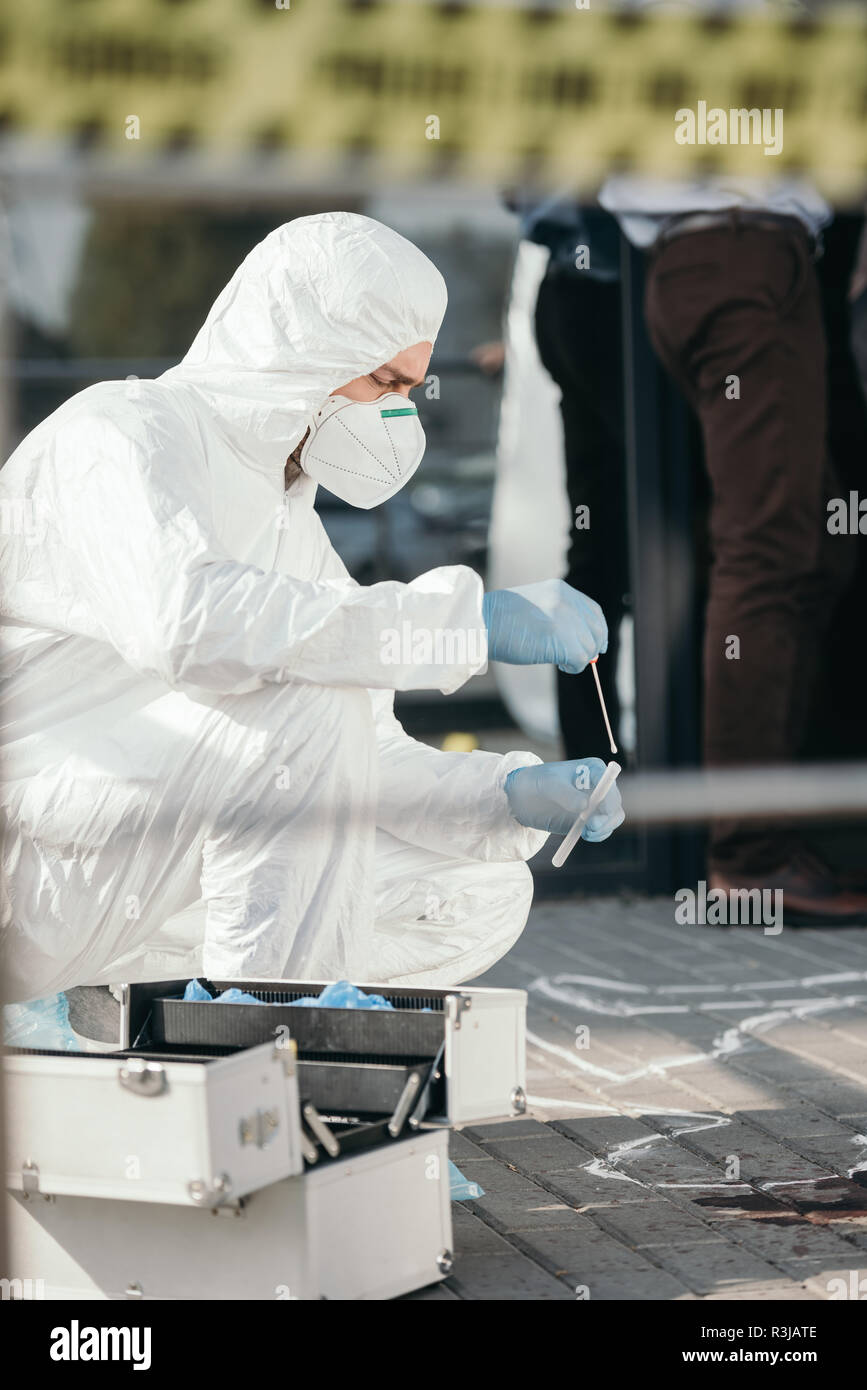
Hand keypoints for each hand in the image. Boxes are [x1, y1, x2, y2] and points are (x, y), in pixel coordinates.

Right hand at [482, 579, 606, 673]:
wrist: (483, 623)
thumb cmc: (498, 618)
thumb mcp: (533, 604)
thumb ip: (555, 614)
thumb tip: (572, 638)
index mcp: (560, 590)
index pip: (592, 610)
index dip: (598, 629)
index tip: (598, 643)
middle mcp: (567, 602)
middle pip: (595, 629)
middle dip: (591, 646)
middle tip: (580, 659)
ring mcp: (566, 621)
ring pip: (589, 646)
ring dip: (578, 658)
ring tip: (560, 661)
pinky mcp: (563, 642)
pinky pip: (580, 660)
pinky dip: (573, 667)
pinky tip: (560, 665)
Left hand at [505, 757, 624, 839]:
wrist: (523, 797)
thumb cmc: (536, 782)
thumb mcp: (548, 785)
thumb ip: (566, 794)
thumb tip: (585, 807)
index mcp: (593, 770)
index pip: (609, 782)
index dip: (608, 797)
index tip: (600, 811)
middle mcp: (599, 786)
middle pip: (615, 802)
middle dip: (607, 816)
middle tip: (591, 827)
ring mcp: (596, 804)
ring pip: (613, 817)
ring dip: (604, 827)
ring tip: (587, 833)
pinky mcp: (590, 819)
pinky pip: (603, 829)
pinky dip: (598, 834)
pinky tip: (585, 835)